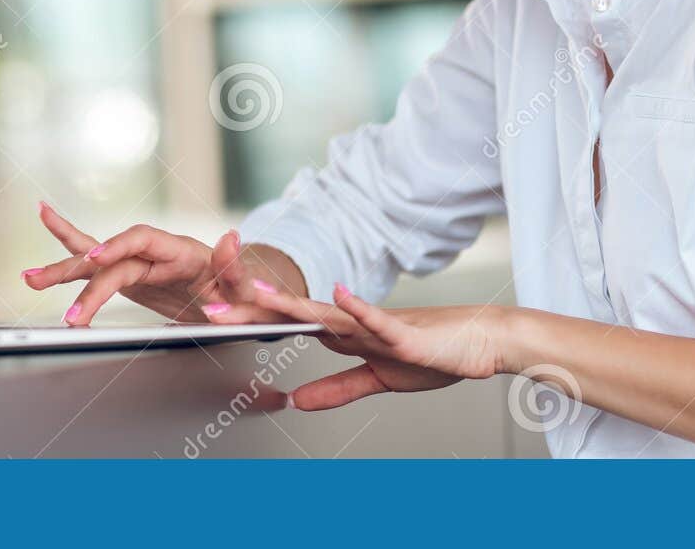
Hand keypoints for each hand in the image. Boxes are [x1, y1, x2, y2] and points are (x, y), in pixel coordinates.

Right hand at [23, 201, 297, 325]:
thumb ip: (236, 267)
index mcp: (182, 250)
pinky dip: (68, 252)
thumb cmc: (244, 292)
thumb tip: (232, 237)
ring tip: (28, 278)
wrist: (240, 297)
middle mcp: (157, 251)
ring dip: (62, 270)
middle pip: (113, 260)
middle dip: (86, 282)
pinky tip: (40, 245)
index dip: (119, 248)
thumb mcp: (247, 286)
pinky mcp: (130, 274)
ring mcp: (141, 261)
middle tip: (68, 315)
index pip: (144, 241)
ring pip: (95, 261)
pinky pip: (96, 261)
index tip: (97, 260)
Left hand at [216, 281, 506, 408]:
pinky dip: (358, 306)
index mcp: (347, 334)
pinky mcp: (407, 331)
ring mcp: (380, 324)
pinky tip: (338, 293)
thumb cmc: (435, 353)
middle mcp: (356, 322)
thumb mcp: (377, 379)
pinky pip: (379, 319)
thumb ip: (337, 388)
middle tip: (212, 308)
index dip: (253, 322)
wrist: (483, 342)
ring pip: (330, 313)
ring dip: (295, 304)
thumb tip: (295, 401)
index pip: (291, 326)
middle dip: (254, 313)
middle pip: (298, 316)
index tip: (214, 318)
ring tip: (260, 293)